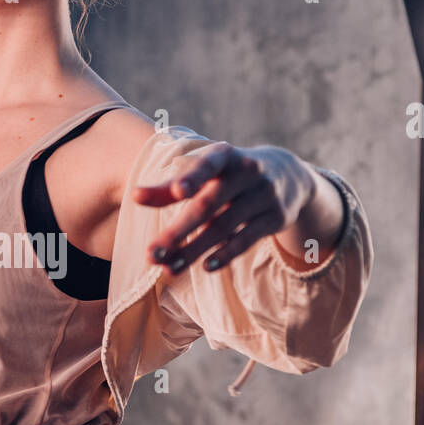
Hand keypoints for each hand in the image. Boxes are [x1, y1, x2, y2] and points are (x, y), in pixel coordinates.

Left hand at [133, 142, 314, 273]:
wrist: (288, 176)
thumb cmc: (231, 174)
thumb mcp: (207, 173)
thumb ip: (170, 187)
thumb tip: (135, 196)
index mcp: (225, 156)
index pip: (207, 166)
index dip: (193, 178)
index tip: (177, 192)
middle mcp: (247, 172)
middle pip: (209, 204)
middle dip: (179, 231)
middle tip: (151, 253)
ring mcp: (264, 195)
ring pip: (224, 227)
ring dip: (194, 250)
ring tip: (168, 268)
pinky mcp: (275, 218)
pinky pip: (247, 239)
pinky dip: (226, 254)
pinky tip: (206, 266)